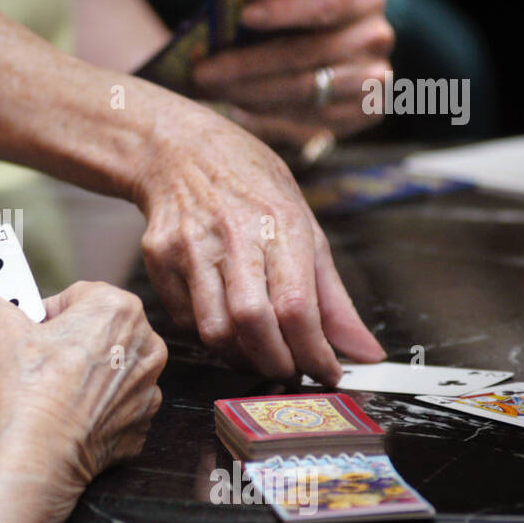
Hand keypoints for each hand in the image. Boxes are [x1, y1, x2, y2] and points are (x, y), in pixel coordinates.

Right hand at [0, 283, 166, 501]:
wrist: (39, 456)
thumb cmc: (27, 391)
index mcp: (118, 308)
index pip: (76, 296)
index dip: (47, 313)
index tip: (29, 332)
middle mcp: (145, 344)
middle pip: (98, 330)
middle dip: (69, 341)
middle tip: (37, 360)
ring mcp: (148, 387)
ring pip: (109, 368)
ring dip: (84, 373)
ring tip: (50, 390)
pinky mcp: (141, 423)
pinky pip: (115, 404)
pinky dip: (95, 408)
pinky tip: (68, 415)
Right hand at [132, 103, 384, 384]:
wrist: (180, 150)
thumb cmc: (249, 185)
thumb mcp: (304, 226)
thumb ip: (333, 296)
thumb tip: (365, 352)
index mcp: (280, 223)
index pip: (298, 306)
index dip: (315, 352)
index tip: (328, 372)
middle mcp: (233, 234)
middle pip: (254, 323)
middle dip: (278, 363)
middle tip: (292, 371)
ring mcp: (190, 247)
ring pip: (215, 330)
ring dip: (243, 358)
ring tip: (261, 354)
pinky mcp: (158, 259)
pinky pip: (186, 321)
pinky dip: (212, 336)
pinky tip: (228, 325)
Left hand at [191, 0, 393, 144]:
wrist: (337, 52)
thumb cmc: (300, 18)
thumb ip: (270, 3)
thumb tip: (220, 25)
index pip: (325, 5)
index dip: (285, 11)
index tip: (243, 15)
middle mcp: (376, 39)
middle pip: (305, 55)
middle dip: (247, 63)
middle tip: (201, 72)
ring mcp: (373, 82)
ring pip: (302, 91)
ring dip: (248, 92)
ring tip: (209, 90)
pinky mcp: (362, 115)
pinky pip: (306, 119)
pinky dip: (265, 113)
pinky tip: (233, 107)